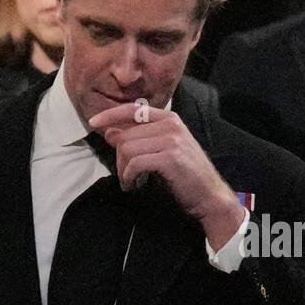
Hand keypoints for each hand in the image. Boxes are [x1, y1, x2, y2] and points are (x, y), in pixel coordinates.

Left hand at [88, 103, 242, 250]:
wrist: (210, 195)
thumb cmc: (186, 175)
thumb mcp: (162, 151)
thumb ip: (139, 139)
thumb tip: (109, 132)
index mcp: (169, 119)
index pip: (132, 109)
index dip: (110, 114)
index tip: (94, 123)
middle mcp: (171, 124)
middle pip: (125, 134)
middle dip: (118, 158)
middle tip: (125, 175)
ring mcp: (171, 140)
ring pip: (127, 148)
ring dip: (122, 170)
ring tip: (129, 182)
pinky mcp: (170, 157)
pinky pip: (135, 163)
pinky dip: (129, 176)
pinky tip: (134, 185)